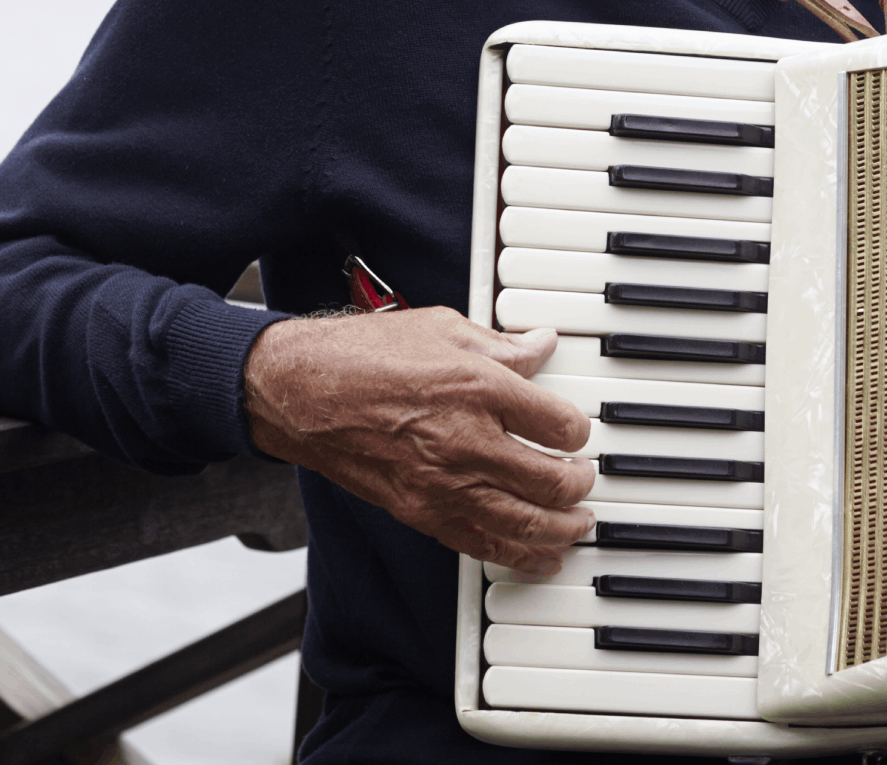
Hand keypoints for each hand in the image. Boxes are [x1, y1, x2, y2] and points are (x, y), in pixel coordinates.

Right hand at [243, 307, 595, 575]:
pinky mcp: (421, 513)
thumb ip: (502, 346)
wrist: (301, 393)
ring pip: (527, 525)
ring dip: (563, 530)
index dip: (579, 432)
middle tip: (585, 481)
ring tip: (578, 524)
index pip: (562, 425)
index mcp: (480, 388)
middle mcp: (467, 442)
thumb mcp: (443, 329)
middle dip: (581, 486)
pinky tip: (540, 557)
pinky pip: (483, 545)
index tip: (577, 432)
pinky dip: (520, 557)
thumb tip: (543, 346)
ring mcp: (444, 484)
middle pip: (553, 482)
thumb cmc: (363, 356)